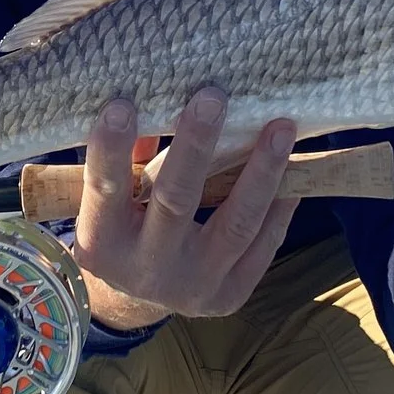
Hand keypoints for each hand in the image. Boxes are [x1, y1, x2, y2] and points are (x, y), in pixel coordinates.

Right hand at [70, 87, 303, 329]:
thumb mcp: (112, 201)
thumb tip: (158, 98)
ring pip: (236, 224)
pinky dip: (280, 204)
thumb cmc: (124, 228)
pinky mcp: (230, 296)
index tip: (122, 104)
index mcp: (102, 244)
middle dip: (195, 146)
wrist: (143, 296)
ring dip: (262, 172)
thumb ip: (130, 158)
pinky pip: (264, 244)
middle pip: (175, 202)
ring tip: (280, 128)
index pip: (105, 190)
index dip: (111, 149)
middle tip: (213, 97)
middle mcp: (146, 269)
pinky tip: (292, 166)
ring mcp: (193, 287)